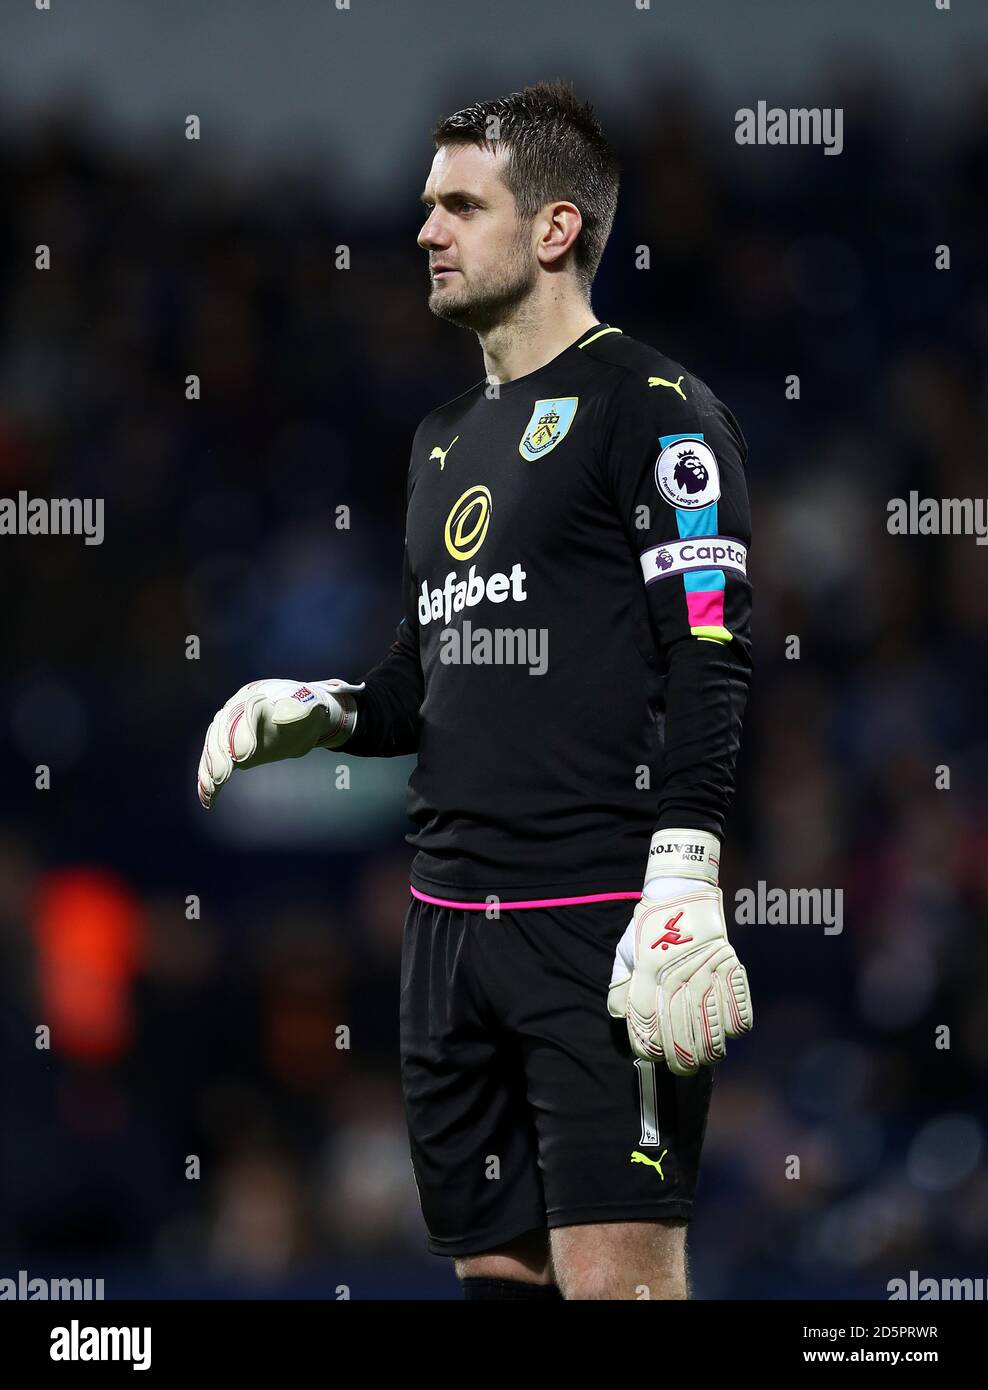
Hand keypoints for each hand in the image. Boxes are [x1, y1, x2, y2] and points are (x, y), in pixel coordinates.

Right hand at [197, 678, 362, 808]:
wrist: (299, 716)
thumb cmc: (306, 711)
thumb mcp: (309, 706)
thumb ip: (298, 707)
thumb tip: (281, 715)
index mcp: (255, 697)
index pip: (242, 713)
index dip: (240, 734)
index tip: (243, 756)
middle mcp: (235, 711)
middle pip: (221, 732)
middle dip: (220, 755)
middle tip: (222, 777)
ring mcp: (229, 730)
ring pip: (213, 748)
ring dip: (209, 770)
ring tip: (211, 789)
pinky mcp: (228, 750)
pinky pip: (213, 763)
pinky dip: (208, 780)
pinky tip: (208, 800)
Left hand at [607, 841, 752, 1073]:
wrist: (681, 893)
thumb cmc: (650, 926)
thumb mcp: (626, 953)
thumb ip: (623, 987)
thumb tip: (622, 1017)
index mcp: (645, 977)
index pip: (647, 1029)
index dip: (650, 1050)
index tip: (654, 1056)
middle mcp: (675, 979)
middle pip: (682, 1038)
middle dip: (681, 1061)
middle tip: (683, 1068)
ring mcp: (705, 974)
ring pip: (712, 1031)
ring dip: (710, 1050)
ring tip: (707, 1056)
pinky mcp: (729, 967)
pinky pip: (739, 1008)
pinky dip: (736, 1026)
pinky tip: (729, 1031)